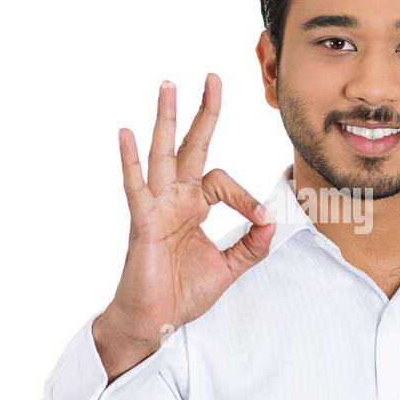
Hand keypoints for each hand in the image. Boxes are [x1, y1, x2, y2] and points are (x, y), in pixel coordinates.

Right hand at [93, 74, 274, 378]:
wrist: (155, 322)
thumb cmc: (181, 294)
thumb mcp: (229, 269)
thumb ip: (252, 246)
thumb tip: (273, 220)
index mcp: (194, 208)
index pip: (223, 182)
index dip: (246, 196)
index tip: (260, 218)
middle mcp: (174, 200)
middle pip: (191, 146)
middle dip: (203, 112)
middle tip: (213, 78)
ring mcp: (156, 207)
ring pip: (163, 154)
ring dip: (167, 119)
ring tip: (169, 85)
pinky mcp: (142, 222)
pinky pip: (136, 187)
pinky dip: (130, 160)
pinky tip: (126, 133)